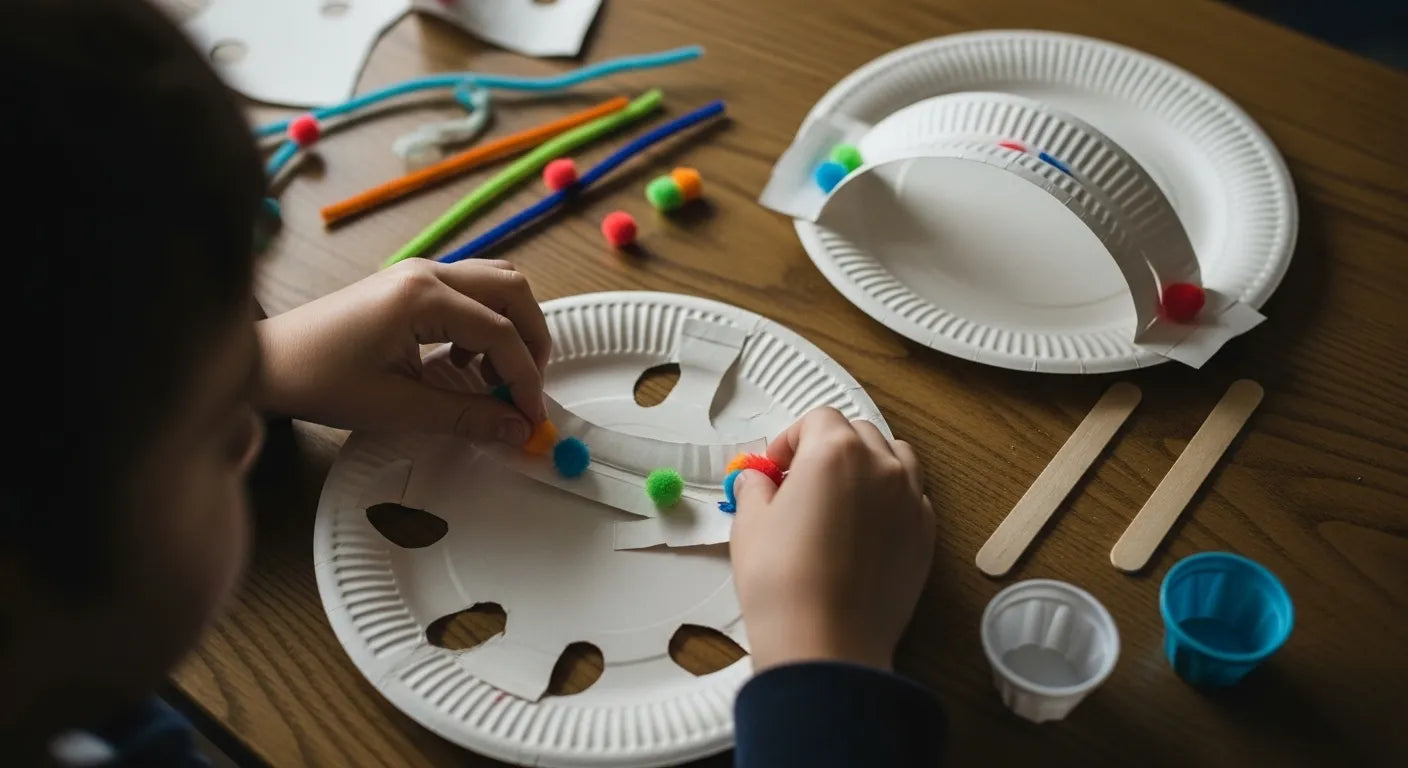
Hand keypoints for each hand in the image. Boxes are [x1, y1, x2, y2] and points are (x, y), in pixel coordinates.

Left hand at [256, 259, 549, 443]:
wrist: (266, 361)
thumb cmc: (319, 380)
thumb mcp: (397, 407)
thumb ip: (465, 416)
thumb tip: (517, 430)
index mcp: (422, 298)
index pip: (501, 332)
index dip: (524, 378)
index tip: (531, 418)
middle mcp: (427, 273)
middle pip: (513, 291)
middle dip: (532, 341)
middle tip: (527, 390)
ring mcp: (419, 272)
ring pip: (496, 284)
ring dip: (510, 328)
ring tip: (494, 378)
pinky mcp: (410, 284)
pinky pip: (470, 292)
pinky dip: (484, 325)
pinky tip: (463, 366)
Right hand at [730, 408, 934, 670]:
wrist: (826, 643)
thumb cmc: (782, 582)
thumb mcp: (749, 523)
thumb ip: (755, 487)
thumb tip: (758, 480)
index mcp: (835, 451)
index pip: (817, 420)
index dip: (790, 440)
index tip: (774, 468)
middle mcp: (881, 466)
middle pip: (858, 433)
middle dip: (828, 448)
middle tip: (800, 483)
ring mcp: (911, 500)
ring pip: (895, 459)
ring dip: (867, 465)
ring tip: (841, 498)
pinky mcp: (926, 535)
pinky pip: (911, 498)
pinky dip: (890, 499)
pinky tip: (864, 529)